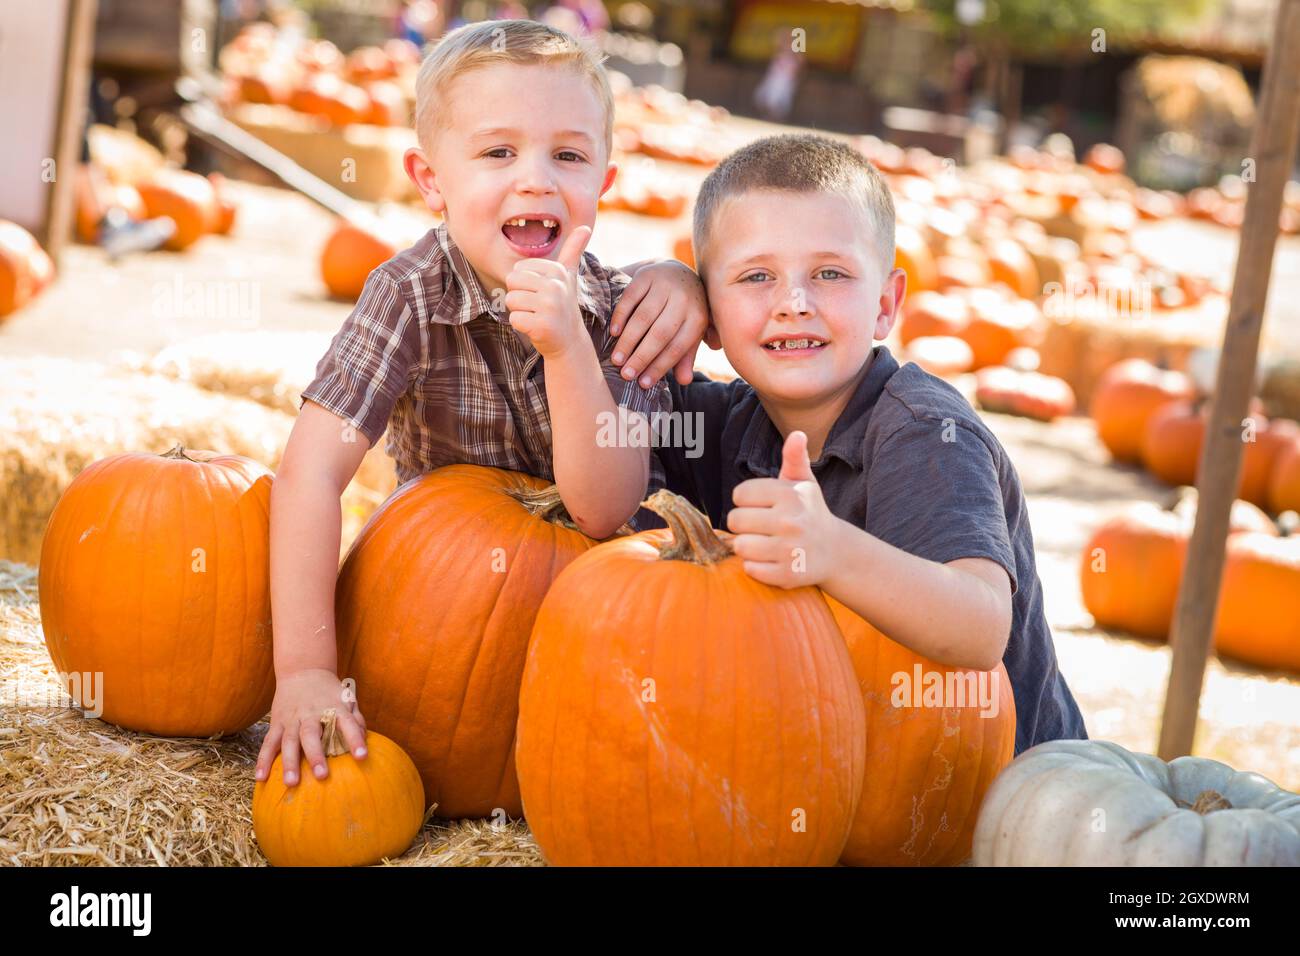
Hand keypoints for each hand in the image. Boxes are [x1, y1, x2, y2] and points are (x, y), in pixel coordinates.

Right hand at [254, 668, 367, 785]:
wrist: (303, 670)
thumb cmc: (330, 692)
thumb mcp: (347, 699)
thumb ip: (356, 720)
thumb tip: (365, 743)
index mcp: (334, 707)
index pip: (348, 723)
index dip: (355, 739)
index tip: (362, 756)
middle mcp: (312, 713)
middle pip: (312, 735)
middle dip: (316, 755)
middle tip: (321, 776)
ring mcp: (292, 718)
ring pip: (288, 741)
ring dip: (289, 762)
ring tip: (291, 783)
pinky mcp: (277, 722)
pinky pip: (269, 743)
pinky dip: (263, 760)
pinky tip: (260, 777)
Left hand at [505, 225, 590, 358]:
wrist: (570, 341)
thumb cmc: (562, 306)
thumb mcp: (569, 276)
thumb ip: (574, 251)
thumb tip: (586, 227)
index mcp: (558, 271)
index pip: (518, 269)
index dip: (524, 284)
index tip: (542, 293)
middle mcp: (556, 287)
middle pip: (511, 282)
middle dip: (519, 296)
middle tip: (537, 306)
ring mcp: (550, 307)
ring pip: (511, 301)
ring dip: (520, 311)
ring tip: (537, 316)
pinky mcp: (543, 326)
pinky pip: (514, 319)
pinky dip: (521, 326)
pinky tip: (536, 328)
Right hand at [610, 259, 710, 386]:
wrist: (677, 271)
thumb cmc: (682, 311)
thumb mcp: (690, 331)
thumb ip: (686, 355)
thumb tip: (684, 381)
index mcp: (697, 318)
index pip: (677, 347)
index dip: (660, 367)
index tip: (643, 383)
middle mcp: (684, 300)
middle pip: (660, 334)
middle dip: (642, 357)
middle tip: (625, 375)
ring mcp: (665, 285)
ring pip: (644, 317)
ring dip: (628, 341)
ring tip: (616, 360)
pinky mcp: (647, 275)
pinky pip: (631, 298)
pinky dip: (621, 316)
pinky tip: (613, 333)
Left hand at [727, 431, 839, 587]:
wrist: (835, 551)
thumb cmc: (810, 512)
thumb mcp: (804, 483)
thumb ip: (795, 458)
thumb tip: (797, 435)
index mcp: (790, 495)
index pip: (739, 494)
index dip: (745, 500)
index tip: (758, 505)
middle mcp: (790, 521)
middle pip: (735, 521)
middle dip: (742, 524)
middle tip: (758, 526)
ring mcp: (789, 550)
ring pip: (740, 546)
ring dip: (746, 546)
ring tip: (761, 542)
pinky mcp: (788, 574)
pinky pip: (751, 569)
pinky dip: (755, 566)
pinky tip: (770, 559)